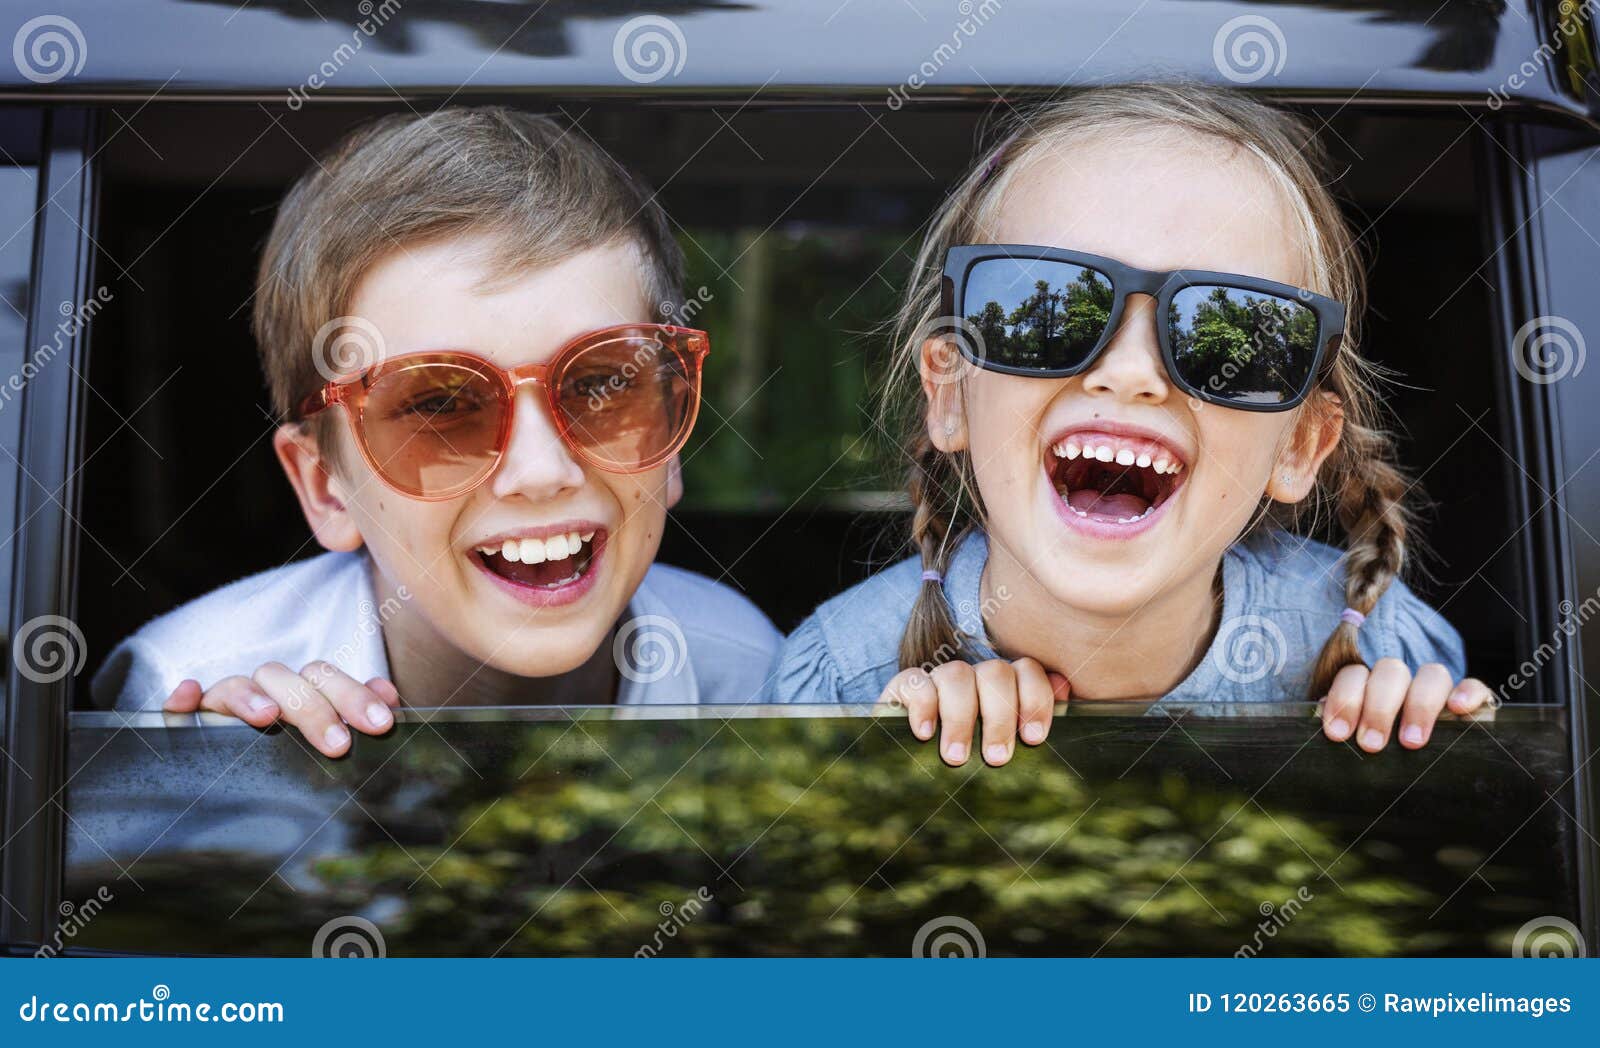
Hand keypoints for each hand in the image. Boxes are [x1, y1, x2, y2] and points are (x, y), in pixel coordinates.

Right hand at [163, 661, 401, 756]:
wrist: (250, 791)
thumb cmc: (305, 759)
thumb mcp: (336, 741)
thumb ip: (358, 719)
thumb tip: (390, 701)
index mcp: (306, 692)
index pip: (328, 679)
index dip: (356, 694)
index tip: (381, 722)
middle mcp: (270, 692)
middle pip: (291, 680)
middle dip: (316, 709)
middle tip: (338, 744)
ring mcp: (229, 704)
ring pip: (239, 684)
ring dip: (253, 695)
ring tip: (268, 716)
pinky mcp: (192, 721)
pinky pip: (183, 704)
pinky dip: (182, 697)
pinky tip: (186, 696)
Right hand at [880, 657, 1069, 766]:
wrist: (911, 780)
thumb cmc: (972, 764)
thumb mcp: (1006, 747)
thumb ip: (1034, 722)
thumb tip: (1066, 695)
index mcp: (1004, 686)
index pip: (1027, 671)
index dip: (1035, 699)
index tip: (1033, 738)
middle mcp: (974, 677)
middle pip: (995, 672)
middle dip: (1000, 716)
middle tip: (997, 759)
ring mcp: (938, 679)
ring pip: (957, 675)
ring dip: (961, 718)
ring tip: (956, 758)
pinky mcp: (904, 687)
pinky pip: (915, 681)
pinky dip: (923, 706)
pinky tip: (924, 734)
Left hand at [1319, 658, 1493, 750]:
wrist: (1422, 766)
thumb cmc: (1378, 749)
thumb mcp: (1358, 740)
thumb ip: (1346, 730)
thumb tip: (1332, 733)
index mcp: (1368, 683)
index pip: (1354, 675)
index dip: (1344, 700)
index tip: (1337, 733)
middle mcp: (1402, 679)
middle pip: (1391, 672)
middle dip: (1379, 708)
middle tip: (1371, 745)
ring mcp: (1436, 687)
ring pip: (1431, 675)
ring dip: (1419, 706)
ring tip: (1411, 742)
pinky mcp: (1470, 698)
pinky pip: (1475, 685)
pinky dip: (1468, 693)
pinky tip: (1458, 709)